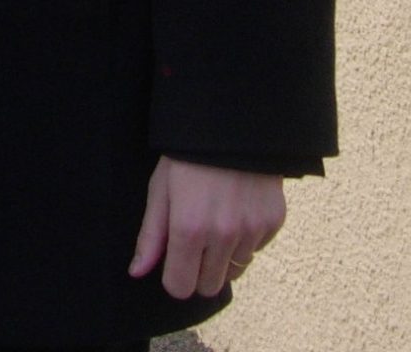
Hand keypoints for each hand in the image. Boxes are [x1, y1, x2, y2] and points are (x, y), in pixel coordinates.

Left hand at [127, 158, 285, 299]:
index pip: (180, 287)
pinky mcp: (273, 222)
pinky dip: (245, 240)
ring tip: (216, 221)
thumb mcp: (161, 189)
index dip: (174, 276)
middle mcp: (223, 236)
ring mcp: (252, 231)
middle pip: (209, 286)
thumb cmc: (187, 156)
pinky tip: (237, 210)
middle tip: (195, 242)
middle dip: (199, 271)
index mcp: (189, 229)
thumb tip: (137, 272)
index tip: (174, 260)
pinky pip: (256, 250)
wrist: (234, 124)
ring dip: (223, 256)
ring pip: (234, 270)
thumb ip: (150, 235)